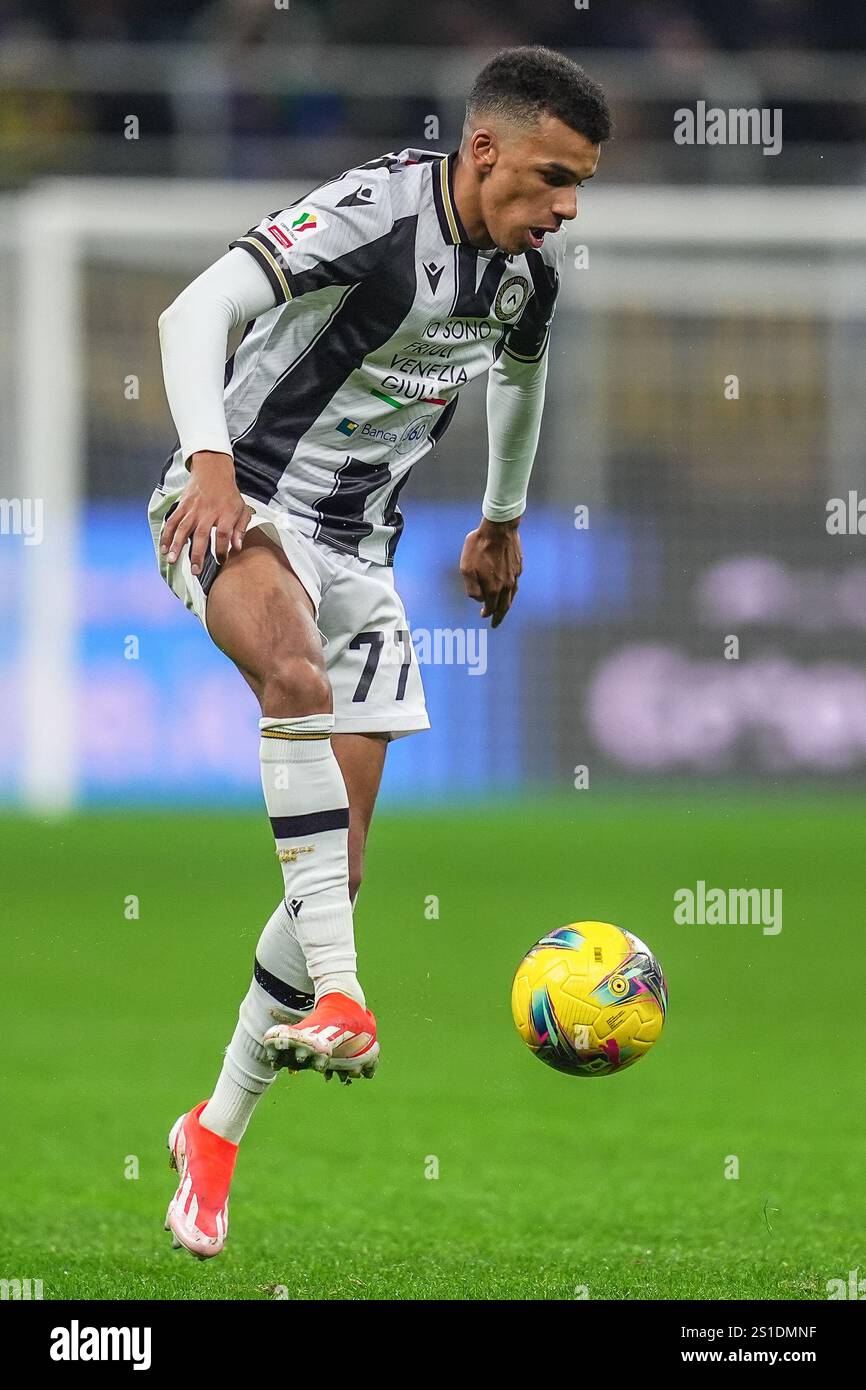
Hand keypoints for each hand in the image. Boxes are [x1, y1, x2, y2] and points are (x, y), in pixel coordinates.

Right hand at [161, 452, 251, 575]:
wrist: (213, 470)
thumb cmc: (229, 494)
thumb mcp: (242, 509)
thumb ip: (241, 529)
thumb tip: (238, 547)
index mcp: (226, 513)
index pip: (224, 534)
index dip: (222, 548)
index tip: (220, 560)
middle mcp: (208, 511)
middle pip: (202, 534)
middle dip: (197, 554)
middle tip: (195, 570)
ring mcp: (193, 508)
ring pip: (183, 529)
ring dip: (177, 545)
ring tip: (173, 560)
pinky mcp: (182, 506)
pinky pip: (172, 521)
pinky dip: (166, 535)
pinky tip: (164, 548)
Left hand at [459, 516, 522, 628]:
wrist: (499, 528)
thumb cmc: (479, 546)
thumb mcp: (466, 567)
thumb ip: (471, 587)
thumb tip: (479, 600)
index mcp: (493, 588)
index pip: (491, 607)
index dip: (487, 614)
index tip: (484, 616)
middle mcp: (506, 585)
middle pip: (504, 606)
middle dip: (499, 616)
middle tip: (496, 623)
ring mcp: (514, 576)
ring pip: (512, 596)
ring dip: (506, 605)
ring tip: (503, 609)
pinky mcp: (518, 566)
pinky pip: (515, 583)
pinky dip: (511, 591)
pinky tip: (509, 589)